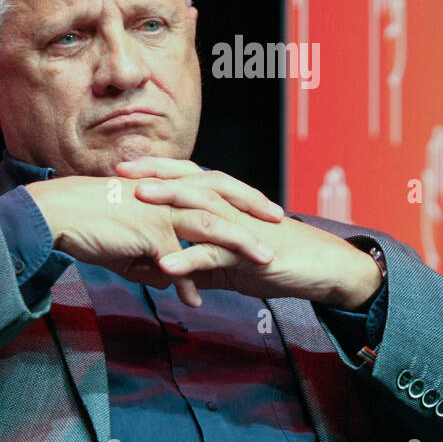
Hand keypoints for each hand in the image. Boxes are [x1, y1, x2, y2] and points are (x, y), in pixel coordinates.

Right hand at [23, 174, 277, 307]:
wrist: (58, 214)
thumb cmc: (91, 224)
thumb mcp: (131, 242)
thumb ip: (157, 261)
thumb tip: (176, 284)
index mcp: (168, 188)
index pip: (213, 188)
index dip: (240, 197)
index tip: (264, 208)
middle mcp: (168, 194)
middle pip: (221, 198)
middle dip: (253, 210)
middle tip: (281, 221)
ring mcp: (159, 210)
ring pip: (210, 224)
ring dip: (240, 242)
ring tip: (265, 259)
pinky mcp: (146, 231)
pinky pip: (174, 259)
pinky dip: (187, 281)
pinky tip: (196, 300)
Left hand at [117, 158, 383, 308]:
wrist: (323, 269)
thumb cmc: (278, 260)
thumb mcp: (230, 262)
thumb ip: (199, 264)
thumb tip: (166, 271)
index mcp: (227, 205)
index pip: (187, 180)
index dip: (156, 172)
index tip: (122, 170)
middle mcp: (232, 208)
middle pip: (190, 182)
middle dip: (154, 174)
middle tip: (119, 171)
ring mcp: (241, 227)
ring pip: (201, 208)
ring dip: (168, 203)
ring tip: (136, 200)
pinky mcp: (251, 252)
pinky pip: (216, 255)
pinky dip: (190, 259)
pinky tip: (165, 267)